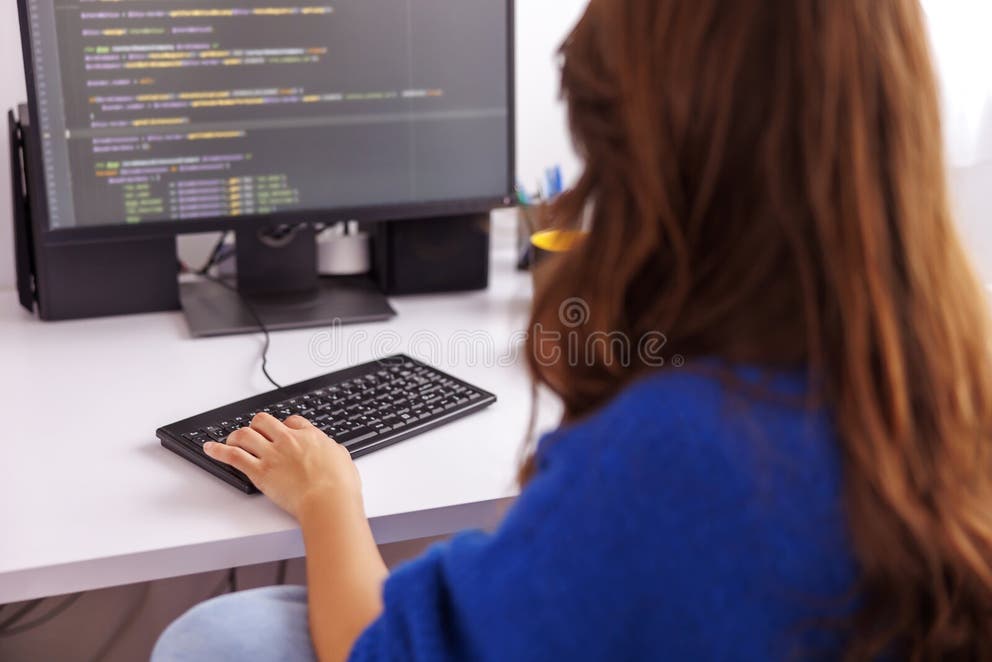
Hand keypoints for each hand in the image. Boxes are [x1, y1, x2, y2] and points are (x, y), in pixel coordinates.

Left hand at [204, 413, 361, 518]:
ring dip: (236, 436)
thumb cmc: (340, 485)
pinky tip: (209, 449)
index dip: (284, 426)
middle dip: (258, 426)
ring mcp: (271, 454)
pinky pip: (233, 456)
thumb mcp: (344, 459)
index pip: (291, 421)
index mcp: (310, 436)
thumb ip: (332, 450)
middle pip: (264, 421)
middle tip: (256, 434)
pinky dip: (218, 450)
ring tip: (232, 440)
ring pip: (245, 434)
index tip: (282, 432)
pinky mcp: (259, 472)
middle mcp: (288, 440)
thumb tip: (331, 450)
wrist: (328, 501)